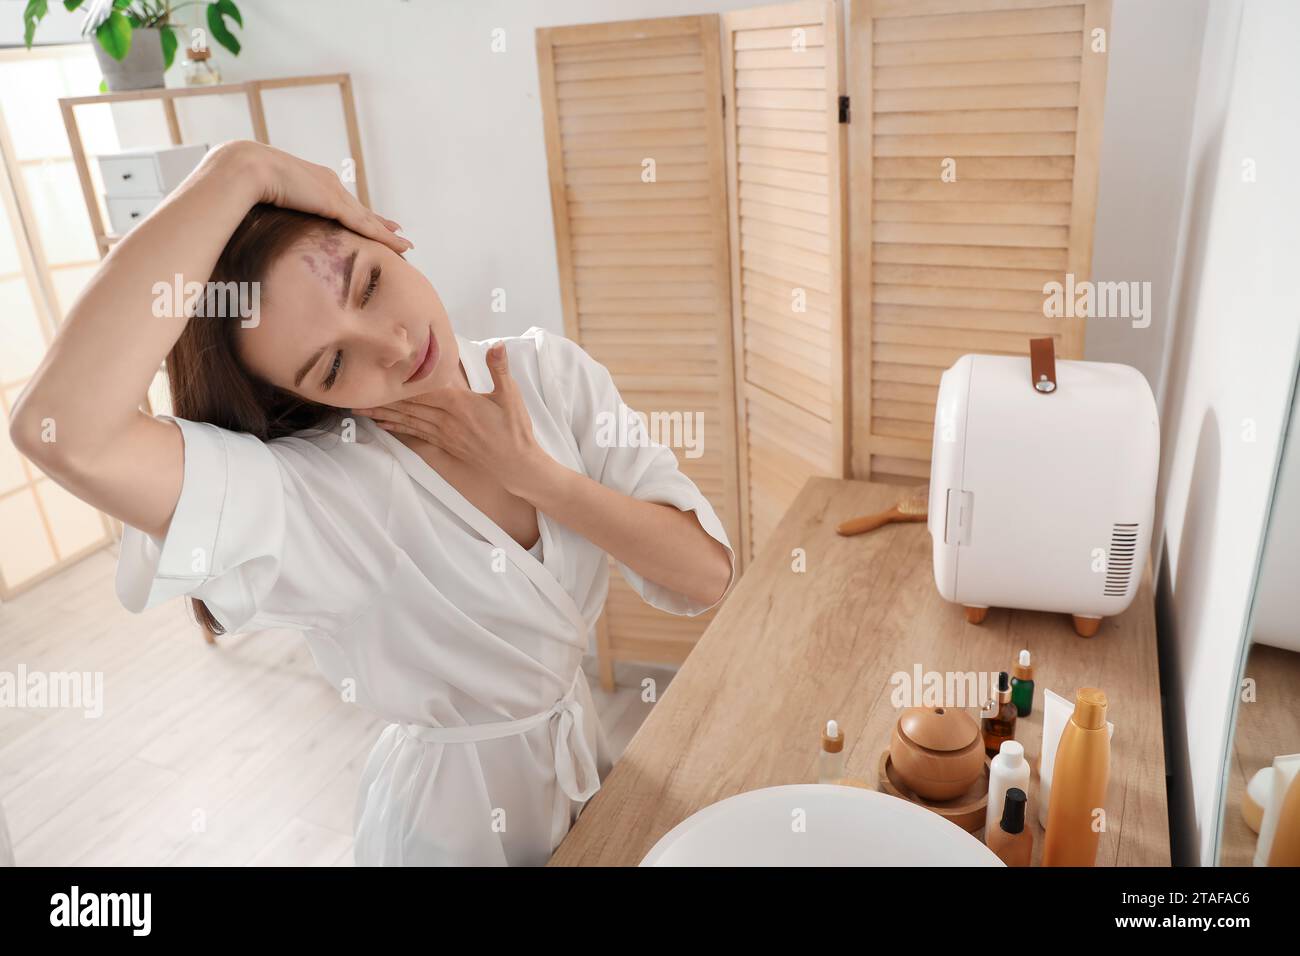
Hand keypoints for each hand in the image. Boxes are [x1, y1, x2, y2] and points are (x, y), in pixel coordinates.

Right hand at [209, 140, 410, 253]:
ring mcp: (332, 193)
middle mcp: (326, 184)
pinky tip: (400, 245)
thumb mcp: (259, 199)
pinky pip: (366, 226)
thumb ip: (266, 210)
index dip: (354, 213)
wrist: (243, 168)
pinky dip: (385, 237)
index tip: (368, 221)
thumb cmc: (240, 184)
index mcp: (310, 180)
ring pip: (367, 219)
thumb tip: (251, 227)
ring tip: (404, 244)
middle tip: (396, 232)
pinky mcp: (334, 204)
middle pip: (358, 209)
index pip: (339, 201)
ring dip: (387, 233)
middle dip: (377, 222)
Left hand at [355, 343, 556, 498]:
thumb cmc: (515, 429)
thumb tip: (497, 345)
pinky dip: (398, 429)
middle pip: (409, 405)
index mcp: (460, 404)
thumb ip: (499, 368)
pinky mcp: (446, 444)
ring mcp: (444, 433)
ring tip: (360, 410)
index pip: (424, 389)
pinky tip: (384, 426)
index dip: (401, 381)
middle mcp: (447, 419)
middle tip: (354, 394)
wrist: (516, 464)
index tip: (380, 373)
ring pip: (408, 421)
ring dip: (383, 414)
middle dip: (382, 399)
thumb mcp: (511, 395)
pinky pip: (416, 434)